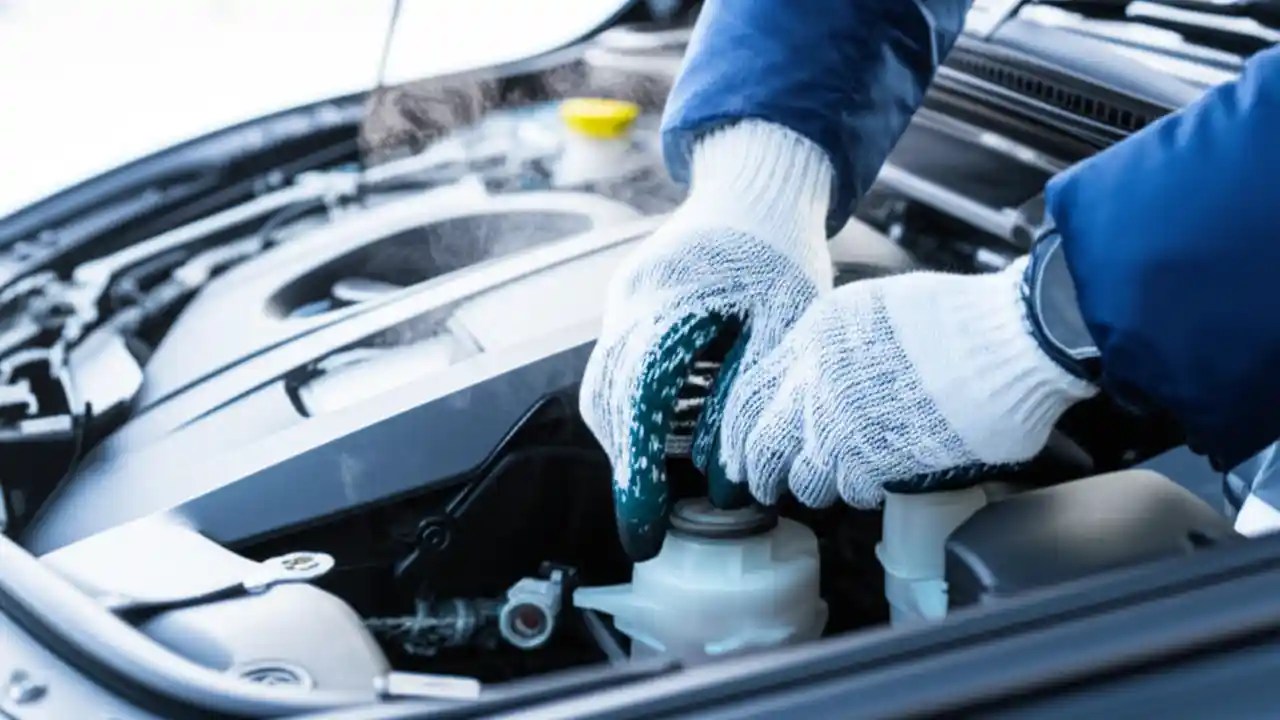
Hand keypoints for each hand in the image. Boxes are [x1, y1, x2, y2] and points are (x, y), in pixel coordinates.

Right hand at [580, 121, 832, 558]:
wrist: (757, 179)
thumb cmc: (782, 247)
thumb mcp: (786, 323)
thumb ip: (750, 398)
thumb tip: (725, 478)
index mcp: (673, 301)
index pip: (639, 402)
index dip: (638, 472)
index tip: (645, 527)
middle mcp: (632, 301)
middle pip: (607, 402)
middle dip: (627, 466)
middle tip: (653, 518)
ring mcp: (623, 299)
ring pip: (603, 389)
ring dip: (627, 441)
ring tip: (660, 484)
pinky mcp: (628, 302)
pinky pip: (615, 366)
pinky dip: (633, 409)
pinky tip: (666, 432)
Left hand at [717, 258, 1097, 507]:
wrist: (1012, 336)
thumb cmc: (959, 315)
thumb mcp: (875, 307)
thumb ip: (831, 343)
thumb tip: (807, 375)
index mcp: (815, 335)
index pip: (749, 394)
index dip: (738, 430)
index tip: (736, 450)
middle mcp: (819, 378)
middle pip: (764, 444)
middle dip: (761, 472)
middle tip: (763, 485)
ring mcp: (848, 421)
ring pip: (806, 476)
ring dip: (814, 485)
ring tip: (826, 484)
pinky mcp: (882, 456)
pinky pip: (853, 488)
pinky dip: (859, 490)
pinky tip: (871, 482)